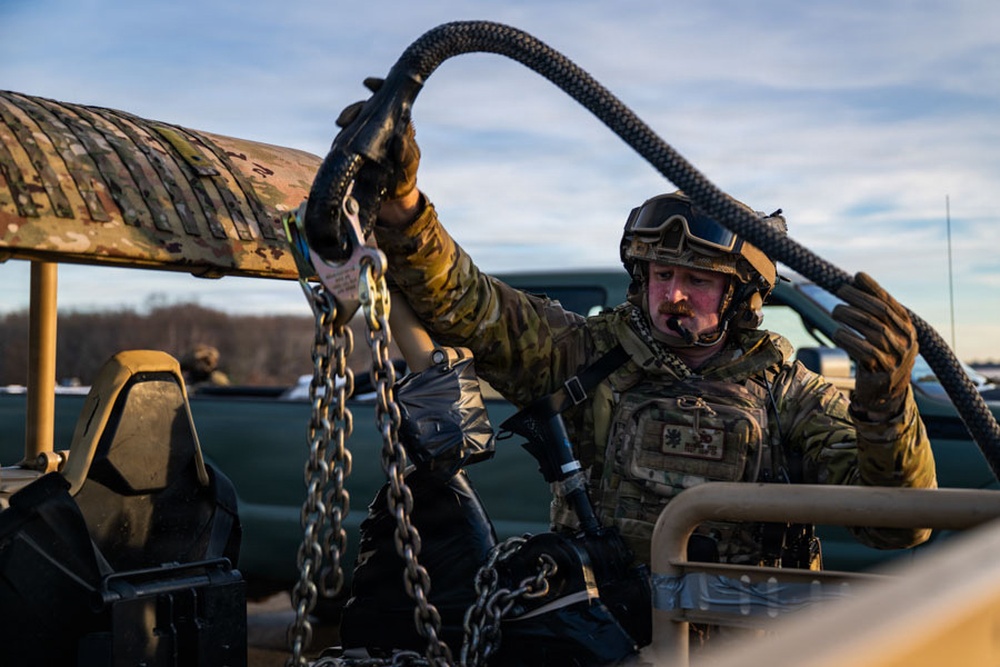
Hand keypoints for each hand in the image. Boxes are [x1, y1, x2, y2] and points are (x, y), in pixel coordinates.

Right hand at [336, 77, 420, 202]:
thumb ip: (406, 153)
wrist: (393, 194)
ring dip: (344, 123)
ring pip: (352, 121)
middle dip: (353, 110)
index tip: (368, 83)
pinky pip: (344, 138)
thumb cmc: (406, 174)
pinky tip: (336, 144)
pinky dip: (340, 140)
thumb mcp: (410, 164)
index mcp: (395, 123)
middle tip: (342, 121)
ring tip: (340, 130)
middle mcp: (379, 125)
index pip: (387, 98)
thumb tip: (399, 139)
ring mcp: (365, 135)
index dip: (378, 87)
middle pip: (364, 108)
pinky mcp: (355, 147)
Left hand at [832, 272, 917, 414]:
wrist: (886, 395)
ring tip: (836, 311)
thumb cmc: (879, 357)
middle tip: (840, 290)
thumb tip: (856, 279)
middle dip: (859, 299)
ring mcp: (897, 358)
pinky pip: (865, 352)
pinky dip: (849, 340)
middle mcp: (906, 341)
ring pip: (874, 330)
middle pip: (882, 314)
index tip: (857, 276)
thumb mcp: (882, 334)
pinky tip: (837, 333)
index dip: (874, 288)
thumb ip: (873, 312)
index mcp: (907, 329)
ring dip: (851, 317)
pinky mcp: (884, 372)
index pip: (890, 304)